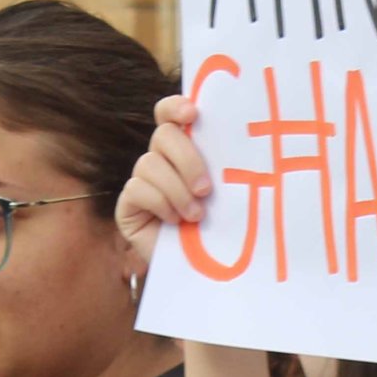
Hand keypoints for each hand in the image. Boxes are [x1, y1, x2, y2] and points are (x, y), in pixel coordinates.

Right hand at [116, 94, 210, 271]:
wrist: (201, 270)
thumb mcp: (227, 194)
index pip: (170, 114)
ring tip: (196, 215)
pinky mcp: (128, 204)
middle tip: (207, 189)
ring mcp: (141, 181)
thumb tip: (249, 143)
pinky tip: (175, 221)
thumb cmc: (220, 228)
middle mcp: (160, 159)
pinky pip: (137, 189)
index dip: (175, 106)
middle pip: (163, 135)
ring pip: (149, 163)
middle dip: (188, 159)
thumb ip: (225, 168)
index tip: (193, 113)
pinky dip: (160, 204)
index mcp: (185, 149)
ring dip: (177, 190)